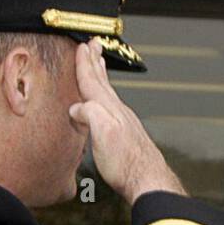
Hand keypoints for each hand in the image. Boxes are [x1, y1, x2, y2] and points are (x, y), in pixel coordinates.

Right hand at [68, 40, 183, 202]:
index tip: (83, 47)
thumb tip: (76, 108)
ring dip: (102, 77)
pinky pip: (112, 106)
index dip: (86, 64)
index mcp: (108, 109)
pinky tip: (107, 103)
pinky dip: (106, 96)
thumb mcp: (102, 135)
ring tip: (99, 65)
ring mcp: (123, 122)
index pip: (93, 81)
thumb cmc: (126, 163)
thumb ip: (89, 115)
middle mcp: (118, 112)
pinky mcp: (126, 134)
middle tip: (94, 44)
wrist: (148, 180)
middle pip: (103, 82)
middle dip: (96, 62)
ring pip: (108, 92)